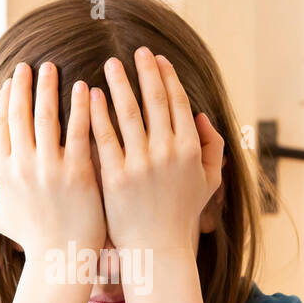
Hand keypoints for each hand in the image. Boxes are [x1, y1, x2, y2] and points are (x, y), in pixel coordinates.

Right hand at [0, 61, 105, 261]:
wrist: (62, 260)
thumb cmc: (34, 239)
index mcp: (4, 173)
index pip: (1, 127)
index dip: (6, 101)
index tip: (12, 83)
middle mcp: (23, 167)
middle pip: (20, 115)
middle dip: (23, 86)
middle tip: (29, 65)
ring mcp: (50, 169)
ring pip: (46, 117)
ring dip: (47, 87)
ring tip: (52, 68)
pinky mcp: (78, 173)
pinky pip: (79, 131)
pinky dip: (79, 106)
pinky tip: (84, 88)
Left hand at [90, 47, 223, 255]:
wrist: (157, 251)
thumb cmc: (180, 216)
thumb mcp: (208, 182)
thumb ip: (212, 148)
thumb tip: (201, 117)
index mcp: (189, 150)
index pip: (178, 103)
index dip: (168, 77)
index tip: (158, 59)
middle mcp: (167, 153)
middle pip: (155, 101)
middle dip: (146, 72)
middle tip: (136, 51)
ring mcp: (141, 164)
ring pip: (129, 113)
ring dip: (120, 84)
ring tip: (111, 64)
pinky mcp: (116, 177)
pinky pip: (105, 137)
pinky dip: (98, 113)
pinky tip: (92, 95)